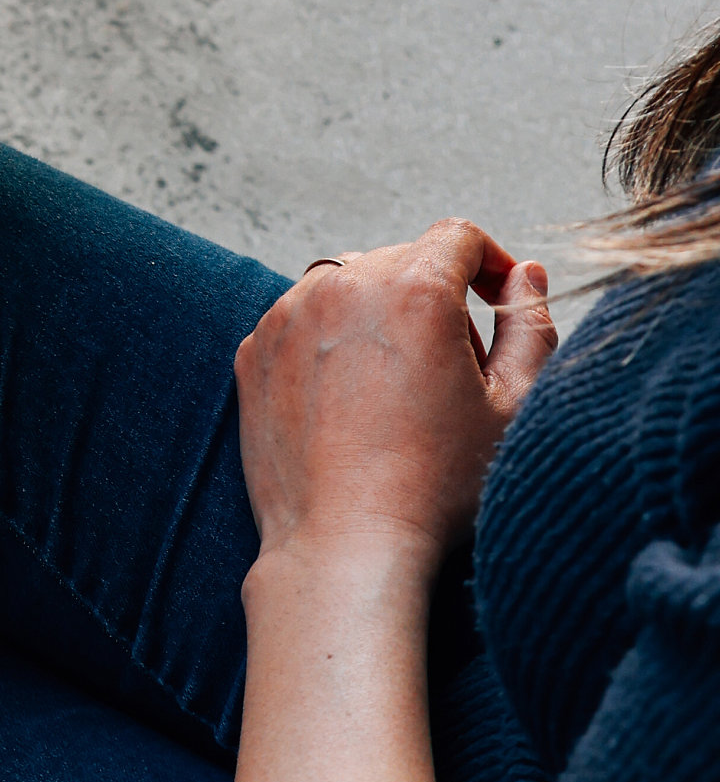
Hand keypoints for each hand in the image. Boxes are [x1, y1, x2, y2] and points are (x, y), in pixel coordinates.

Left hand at [233, 223, 556, 583]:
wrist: (345, 545)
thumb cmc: (441, 485)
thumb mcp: (514, 407)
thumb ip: (530, 326)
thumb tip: (527, 275)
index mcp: (412, 288)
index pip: (458, 236)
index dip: (491, 263)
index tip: (500, 303)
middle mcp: (340, 286)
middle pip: (402, 260)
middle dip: (439, 298)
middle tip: (461, 372)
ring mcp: (286, 315)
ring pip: (349, 287)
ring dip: (382, 317)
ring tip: (405, 393)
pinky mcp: (252, 349)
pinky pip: (304, 322)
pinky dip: (333, 344)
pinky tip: (354, 406)